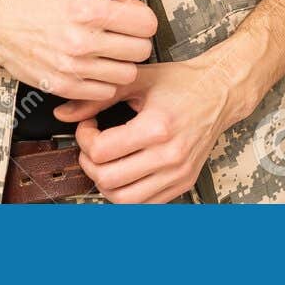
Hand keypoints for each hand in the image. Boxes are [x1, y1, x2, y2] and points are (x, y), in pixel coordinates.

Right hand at [0, 0, 169, 101]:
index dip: (141, 17)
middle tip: (116, 30)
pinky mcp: (64, 88)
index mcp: (90, 8)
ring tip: (104, 47)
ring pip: (127, 74)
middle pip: (141, 50)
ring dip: (122, 61)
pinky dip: (105, 80)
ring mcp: (73, 68)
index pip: (147, 23)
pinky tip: (92, 63)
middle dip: (134, 39)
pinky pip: (106, 92)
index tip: (126, 14)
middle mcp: (82, 41)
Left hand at [53, 55, 246, 203]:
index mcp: (157, 126)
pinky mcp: (183, 182)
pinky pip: (145, 203)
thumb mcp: (137, 80)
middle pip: (108, 179)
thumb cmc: (184, 83)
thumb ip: (98, 97)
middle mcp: (170, 155)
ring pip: (124, 200)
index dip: (84, 138)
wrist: (220, 91)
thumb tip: (64, 113)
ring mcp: (178, 173)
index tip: (88, 127)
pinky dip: (127, 192)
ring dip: (105, 183)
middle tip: (92, 145)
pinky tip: (125, 171)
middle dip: (89, 162)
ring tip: (106, 162)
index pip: (102, 151)